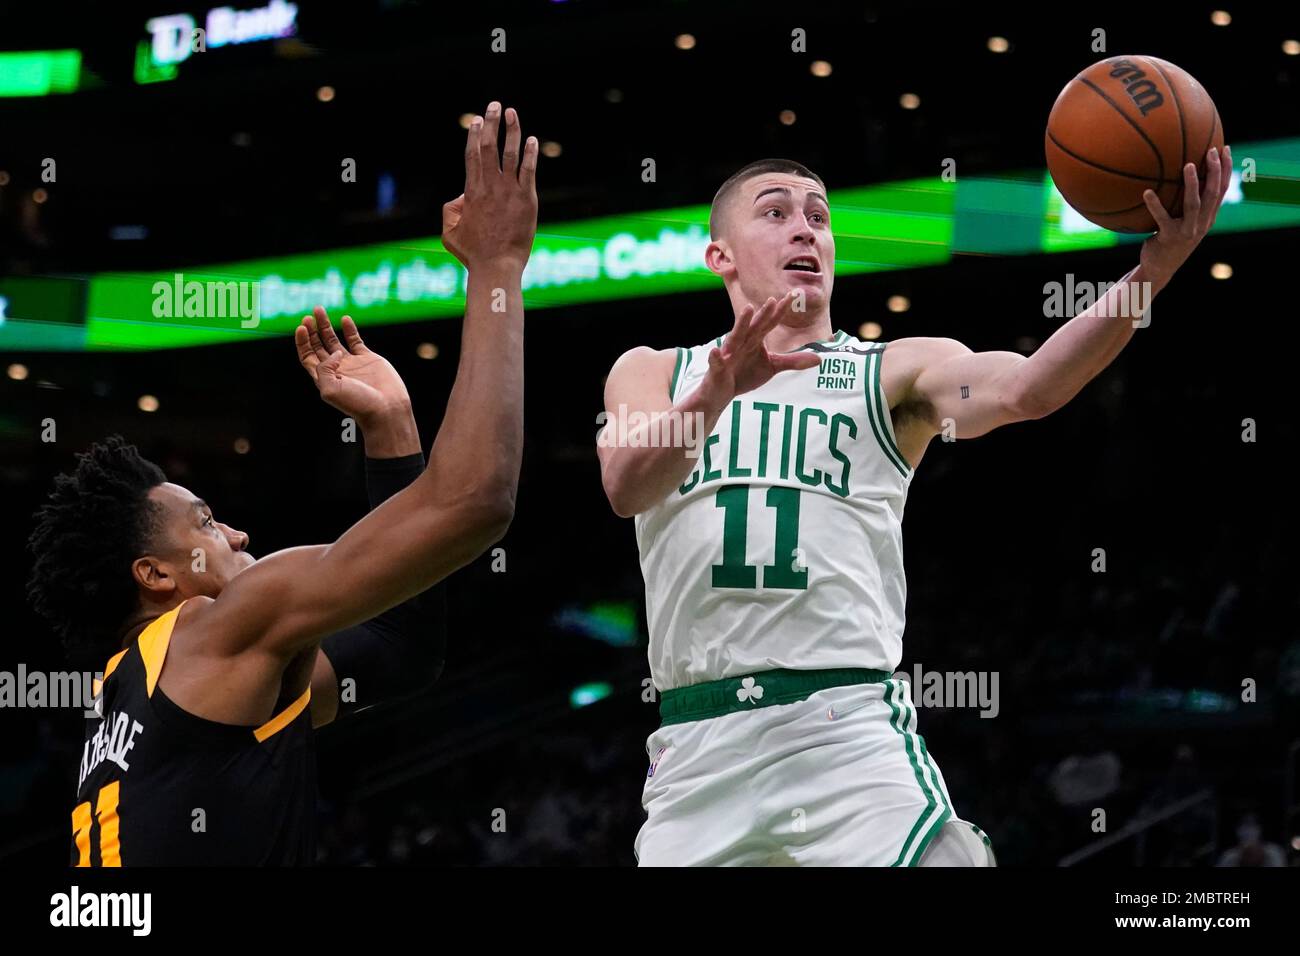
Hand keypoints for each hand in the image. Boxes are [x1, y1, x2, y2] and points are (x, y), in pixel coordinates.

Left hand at [295, 306, 411, 425]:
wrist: (386, 408)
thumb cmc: (358, 404)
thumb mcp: (331, 389)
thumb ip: (325, 368)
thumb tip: (335, 353)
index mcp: (324, 378)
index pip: (307, 356)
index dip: (302, 341)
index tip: (302, 327)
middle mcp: (336, 369)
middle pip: (318, 346)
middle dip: (312, 330)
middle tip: (309, 316)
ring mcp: (352, 363)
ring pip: (333, 340)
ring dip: (325, 325)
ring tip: (319, 310)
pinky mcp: (368, 359)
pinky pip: (355, 340)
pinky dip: (350, 329)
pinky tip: (344, 318)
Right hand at [441, 102, 538, 269]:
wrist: (496, 266)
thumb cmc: (472, 253)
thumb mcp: (449, 231)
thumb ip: (449, 210)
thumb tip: (460, 197)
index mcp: (471, 192)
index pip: (472, 155)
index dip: (474, 134)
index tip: (477, 120)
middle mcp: (490, 187)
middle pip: (489, 147)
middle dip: (491, 123)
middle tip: (494, 105)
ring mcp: (510, 192)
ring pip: (511, 154)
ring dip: (511, 131)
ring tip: (512, 112)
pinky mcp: (527, 200)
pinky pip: (529, 171)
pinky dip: (531, 154)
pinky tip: (533, 140)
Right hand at [700, 292, 820, 404]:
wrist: (722, 391)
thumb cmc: (745, 374)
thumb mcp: (772, 367)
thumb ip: (793, 361)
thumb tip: (820, 359)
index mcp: (755, 339)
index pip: (770, 322)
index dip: (781, 310)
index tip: (794, 295)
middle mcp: (742, 342)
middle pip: (755, 326)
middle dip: (764, 313)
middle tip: (773, 299)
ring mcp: (728, 354)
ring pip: (735, 337)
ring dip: (741, 324)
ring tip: (748, 310)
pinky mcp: (717, 368)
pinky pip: (716, 362)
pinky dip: (716, 357)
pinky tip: (716, 352)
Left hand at [1139, 145, 1231, 289]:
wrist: (1159, 269)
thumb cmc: (1168, 240)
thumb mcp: (1182, 222)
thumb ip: (1184, 203)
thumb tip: (1175, 175)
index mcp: (1208, 217)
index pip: (1222, 189)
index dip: (1226, 169)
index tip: (1225, 148)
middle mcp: (1202, 223)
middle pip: (1214, 193)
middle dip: (1215, 170)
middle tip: (1211, 150)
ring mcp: (1187, 231)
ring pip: (1194, 204)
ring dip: (1192, 184)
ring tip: (1187, 165)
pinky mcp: (1169, 237)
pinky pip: (1161, 217)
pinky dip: (1154, 204)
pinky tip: (1146, 192)